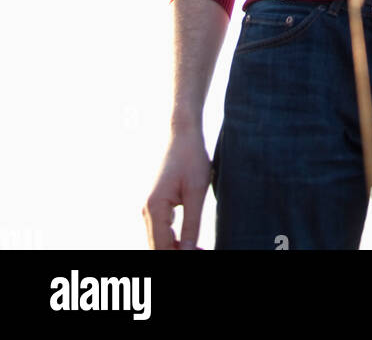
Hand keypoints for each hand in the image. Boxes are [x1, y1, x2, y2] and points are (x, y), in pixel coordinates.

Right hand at [142, 127, 211, 249]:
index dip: (181, 256)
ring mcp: (150, 208)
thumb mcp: (196, 191)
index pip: (162, 248)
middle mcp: (147, 211)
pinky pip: (162, 231)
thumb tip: (190, 252)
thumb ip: (192, 224)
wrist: (183, 134)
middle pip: (158, 247)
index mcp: (154, 208)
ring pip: (160, 241)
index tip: (202, 253)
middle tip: (203, 252)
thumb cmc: (191, 158)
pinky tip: (192, 241)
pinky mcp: (157, 205)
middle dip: (178, 253)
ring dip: (177, 249)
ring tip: (201, 249)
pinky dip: (175, 240)